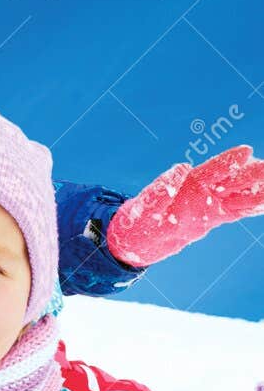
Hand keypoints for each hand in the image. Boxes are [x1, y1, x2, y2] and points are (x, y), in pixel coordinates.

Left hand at [107, 146, 263, 267]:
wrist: (139, 238)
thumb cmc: (139, 219)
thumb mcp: (147, 205)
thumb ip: (164, 187)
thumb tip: (182, 167)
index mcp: (188, 183)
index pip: (212, 170)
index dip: (228, 162)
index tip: (246, 151)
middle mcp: (203, 191)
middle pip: (232, 179)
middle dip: (252, 173)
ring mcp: (210, 204)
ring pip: (238, 195)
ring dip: (257, 189)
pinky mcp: (213, 218)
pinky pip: (236, 211)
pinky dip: (251, 207)